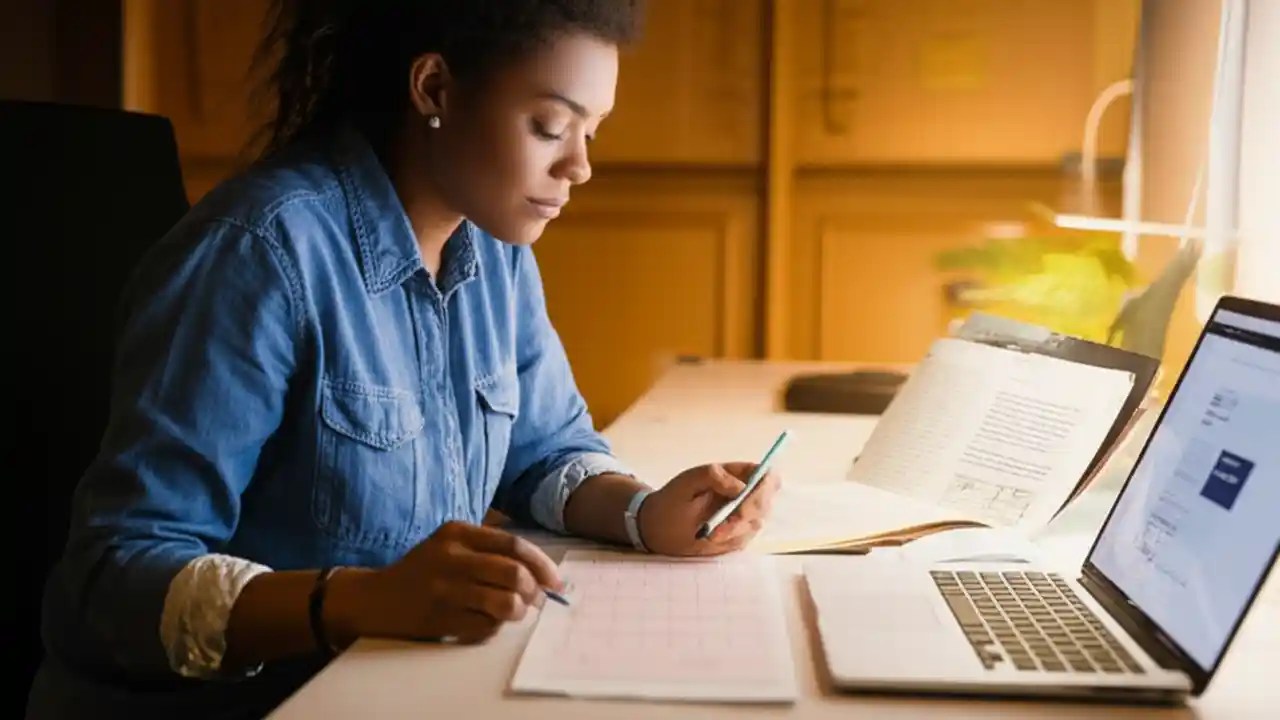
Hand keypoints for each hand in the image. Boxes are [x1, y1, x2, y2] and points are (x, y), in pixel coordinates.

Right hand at [342, 521, 562, 644]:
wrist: (375, 598)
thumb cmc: (424, 571)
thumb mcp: (451, 546)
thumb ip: (490, 552)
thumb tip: (541, 575)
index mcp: (458, 532)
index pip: (513, 545)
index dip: (542, 564)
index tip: (556, 581)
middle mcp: (451, 557)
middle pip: (514, 574)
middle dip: (534, 591)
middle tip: (536, 600)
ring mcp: (445, 589)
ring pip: (504, 603)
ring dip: (518, 612)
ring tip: (512, 612)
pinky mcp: (440, 618)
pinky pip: (486, 628)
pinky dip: (494, 628)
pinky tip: (485, 623)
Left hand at [638, 463, 780, 556]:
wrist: (658, 526)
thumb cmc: (673, 497)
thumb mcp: (689, 480)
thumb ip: (714, 476)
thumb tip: (740, 487)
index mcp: (738, 475)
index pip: (768, 477)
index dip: (765, 486)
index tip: (746, 497)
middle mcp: (746, 496)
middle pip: (766, 502)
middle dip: (748, 512)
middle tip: (727, 521)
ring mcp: (743, 518)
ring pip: (757, 524)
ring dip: (736, 529)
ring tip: (711, 533)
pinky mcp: (737, 537)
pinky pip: (744, 540)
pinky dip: (730, 540)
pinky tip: (712, 538)